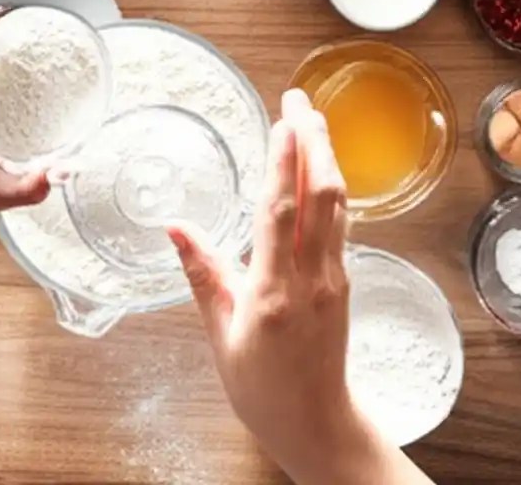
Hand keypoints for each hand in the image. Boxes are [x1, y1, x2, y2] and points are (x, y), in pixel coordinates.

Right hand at [169, 89, 367, 480]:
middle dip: (313, 139)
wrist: (314, 421)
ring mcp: (334, 277)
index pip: (281, 211)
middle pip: (321, 194)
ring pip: (338, 204)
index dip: (283, 161)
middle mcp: (312, 278)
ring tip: (312, 119)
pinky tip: (321, 168)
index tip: (283, 119)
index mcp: (273, 292)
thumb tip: (175, 228)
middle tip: (299, 98)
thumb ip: (201, 273)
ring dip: (327, 156)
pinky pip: (341, 223)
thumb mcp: (219, 331)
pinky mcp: (345, 281)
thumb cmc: (262, 386)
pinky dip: (331, 187)